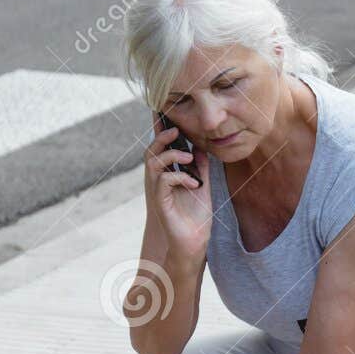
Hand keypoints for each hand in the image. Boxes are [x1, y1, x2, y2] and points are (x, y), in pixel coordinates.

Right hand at [144, 119, 210, 256]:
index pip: (162, 148)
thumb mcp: (202, 186)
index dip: (160, 130)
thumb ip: (200, 167)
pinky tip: (194, 183)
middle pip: (152, 150)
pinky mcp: (161, 202)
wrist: (194, 242)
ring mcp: (159, 190)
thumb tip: (200, 146)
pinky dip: (180, 177)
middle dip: (162, 137)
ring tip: (188, 158)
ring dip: (172, 155)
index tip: (162, 111)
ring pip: (154, 162)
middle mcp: (160, 180)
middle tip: (177, 131)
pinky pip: (164, 181)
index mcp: (168, 174)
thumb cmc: (196, 216)